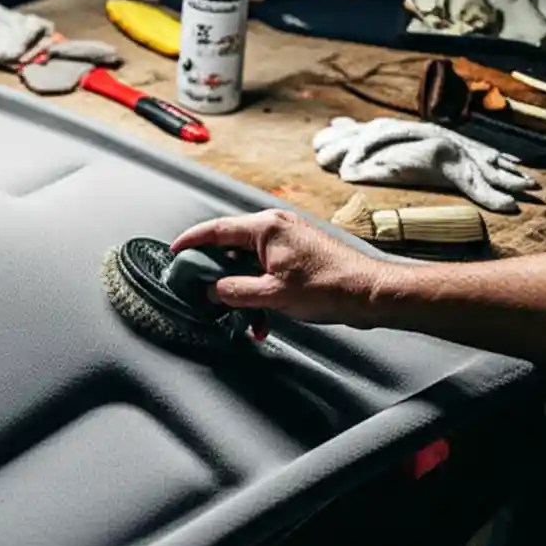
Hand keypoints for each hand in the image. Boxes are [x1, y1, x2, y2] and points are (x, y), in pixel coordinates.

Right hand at [171, 209, 393, 326]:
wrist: (371, 293)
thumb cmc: (330, 287)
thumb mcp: (272, 295)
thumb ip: (235, 292)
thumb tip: (214, 291)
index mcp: (266, 228)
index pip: (216, 230)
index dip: (191, 241)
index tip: (174, 252)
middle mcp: (275, 227)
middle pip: (230, 246)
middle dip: (215, 273)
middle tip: (200, 290)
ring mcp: (287, 240)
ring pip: (248, 263)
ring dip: (241, 290)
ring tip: (241, 315)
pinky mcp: (297, 254)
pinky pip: (265, 269)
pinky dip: (260, 291)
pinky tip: (263, 318)